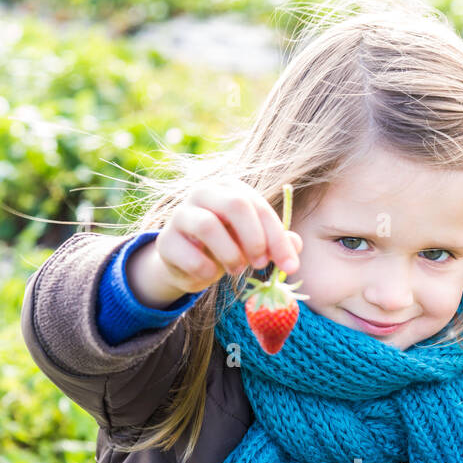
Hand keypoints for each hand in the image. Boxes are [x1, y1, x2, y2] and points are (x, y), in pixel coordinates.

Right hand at [126, 180, 303, 306]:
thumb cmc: (228, 246)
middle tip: (260, 264)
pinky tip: (210, 274)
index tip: (291, 267)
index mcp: (230, 188)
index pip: (259, 207)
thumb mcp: (255, 243)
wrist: (188, 264)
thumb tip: (296, 246)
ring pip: (208, 225)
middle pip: (235, 205)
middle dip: (254, 239)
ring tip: (236, 269)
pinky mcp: (166, 241)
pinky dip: (207, 271)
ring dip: (230, 255)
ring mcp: (181, 214)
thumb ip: (276, 242)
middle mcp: (204, 192)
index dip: (278, 239)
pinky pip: (190, 256)